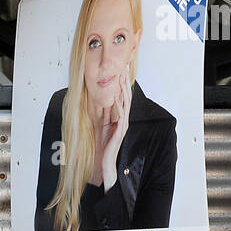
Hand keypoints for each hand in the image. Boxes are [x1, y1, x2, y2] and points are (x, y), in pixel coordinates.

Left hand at [98, 75, 131, 190]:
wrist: (106, 164)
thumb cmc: (104, 147)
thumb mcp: (104, 126)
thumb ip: (106, 115)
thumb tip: (104, 103)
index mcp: (120, 118)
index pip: (123, 97)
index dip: (123, 84)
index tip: (121, 70)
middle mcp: (123, 120)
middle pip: (126, 96)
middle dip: (125, 81)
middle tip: (124, 66)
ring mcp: (123, 125)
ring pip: (126, 103)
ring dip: (123, 89)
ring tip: (121, 76)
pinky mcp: (120, 130)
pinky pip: (120, 114)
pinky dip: (118, 104)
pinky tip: (116, 95)